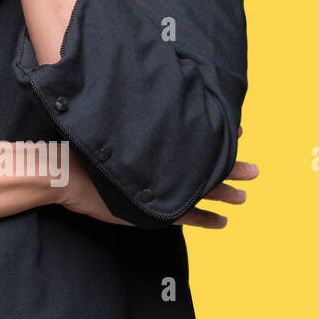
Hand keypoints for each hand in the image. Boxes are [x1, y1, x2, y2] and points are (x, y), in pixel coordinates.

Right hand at [54, 125, 258, 227]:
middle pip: (204, 167)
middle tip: (255, 170)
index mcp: (155, 148)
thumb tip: (145, 95)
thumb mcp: (109, 126)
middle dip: (231, 167)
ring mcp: (157, 191)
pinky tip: (221, 223)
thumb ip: (131, 120)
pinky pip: (186, 217)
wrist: (62, 172)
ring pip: (200, 192)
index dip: (218, 139)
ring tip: (244, 197)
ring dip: (224, 194)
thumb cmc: (81, 147)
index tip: (239, 130)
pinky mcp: (150, 211)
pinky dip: (205, 220)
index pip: (196, 143)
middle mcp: (160, 168)